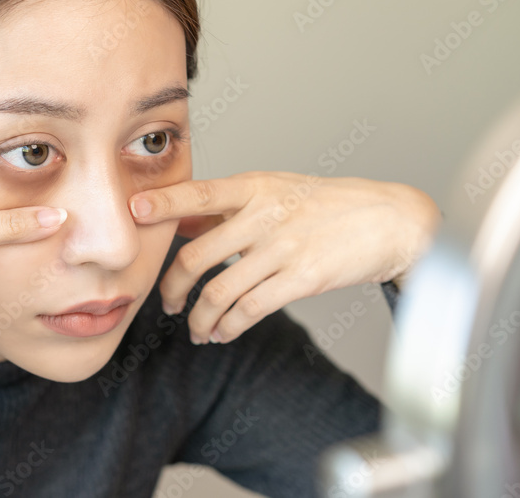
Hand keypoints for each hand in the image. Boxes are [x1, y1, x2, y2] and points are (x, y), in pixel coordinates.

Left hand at [127, 171, 440, 343]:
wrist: (387, 220)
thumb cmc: (323, 203)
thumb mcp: (273, 190)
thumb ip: (225, 207)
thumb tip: (175, 218)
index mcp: (253, 187)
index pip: (198, 194)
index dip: (163, 203)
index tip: (132, 212)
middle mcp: (265, 215)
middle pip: (197, 256)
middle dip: (172, 287)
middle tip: (166, 303)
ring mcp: (284, 248)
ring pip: (220, 292)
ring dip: (199, 317)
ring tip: (195, 328)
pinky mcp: (303, 279)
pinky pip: (251, 310)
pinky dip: (228, 327)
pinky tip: (222, 333)